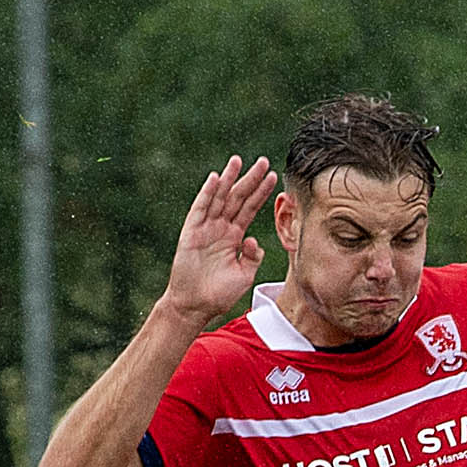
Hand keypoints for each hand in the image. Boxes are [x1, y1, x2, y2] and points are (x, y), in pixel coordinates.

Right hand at [161, 155, 277, 326]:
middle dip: (250, 179)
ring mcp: (206, 228)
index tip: (274, 177)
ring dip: (229, 179)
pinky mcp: (192, 232)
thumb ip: (252, 258)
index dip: (262, 193)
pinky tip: (216, 179)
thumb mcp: (244, 275)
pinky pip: (201, 209)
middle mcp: (221, 228)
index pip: (250, 209)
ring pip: (220, 198)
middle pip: (238, 198)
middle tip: (263, 161)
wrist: (196, 306)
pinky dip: (208, 194)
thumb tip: (254, 241)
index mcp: (234, 237)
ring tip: (238, 161)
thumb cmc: (219, 293)